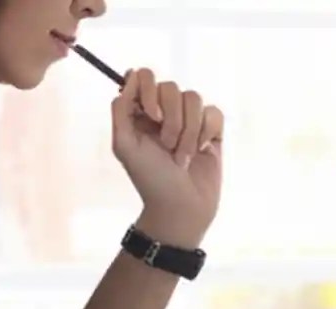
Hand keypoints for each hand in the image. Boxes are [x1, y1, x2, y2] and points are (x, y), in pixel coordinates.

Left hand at [111, 67, 223, 248]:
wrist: (181, 206)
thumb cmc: (150, 179)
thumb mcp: (124, 145)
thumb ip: (120, 108)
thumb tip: (130, 75)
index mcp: (140, 112)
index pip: (145, 77)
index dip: (149, 92)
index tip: (152, 118)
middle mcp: (164, 111)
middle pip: (171, 87)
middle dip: (172, 119)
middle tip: (167, 146)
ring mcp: (189, 120)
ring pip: (194, 98)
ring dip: (189, 131)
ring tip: (183, 155)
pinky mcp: (211, 130)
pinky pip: (214, 112)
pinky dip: (207, 132)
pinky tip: (201, 150)